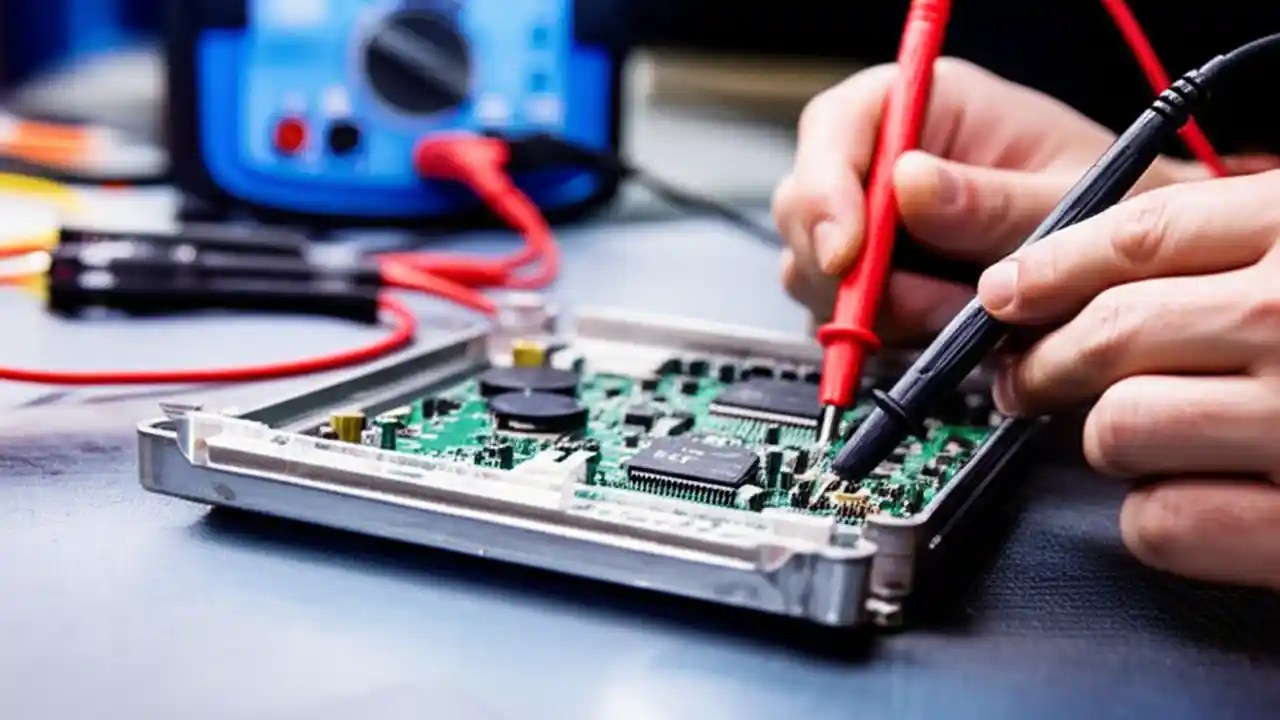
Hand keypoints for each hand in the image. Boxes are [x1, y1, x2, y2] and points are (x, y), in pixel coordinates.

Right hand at [773, 58, 1258, 344]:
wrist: (1136, 266)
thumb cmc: (1115, 206)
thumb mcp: (1071, 195)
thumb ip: (994, 200)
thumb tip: (911, 185)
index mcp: (924, 105)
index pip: (836, 129)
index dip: (825, 189)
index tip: (848, 252)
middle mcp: (884, 163)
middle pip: (806, 208)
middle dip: (848, 269)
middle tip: (919, 305)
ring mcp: (874, 228)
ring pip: (815, 272)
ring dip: (875, 310)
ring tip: (954, 314)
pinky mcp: (877, 284)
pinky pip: (844, 317)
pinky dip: (885, 336)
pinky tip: (940, 327)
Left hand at [978, 171, 1279, 589]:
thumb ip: (1236, 245)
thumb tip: (1061, 266)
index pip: (1136, 235)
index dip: (1046, 265)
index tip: (1003, 292)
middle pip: (1108, 332)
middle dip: (1041, 360)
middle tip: (1020, 377)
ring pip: (1119, 428)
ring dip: (1108, 439)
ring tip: (1133, 437)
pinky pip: (1162, 523)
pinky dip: (1153, 518)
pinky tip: (1183, 498)